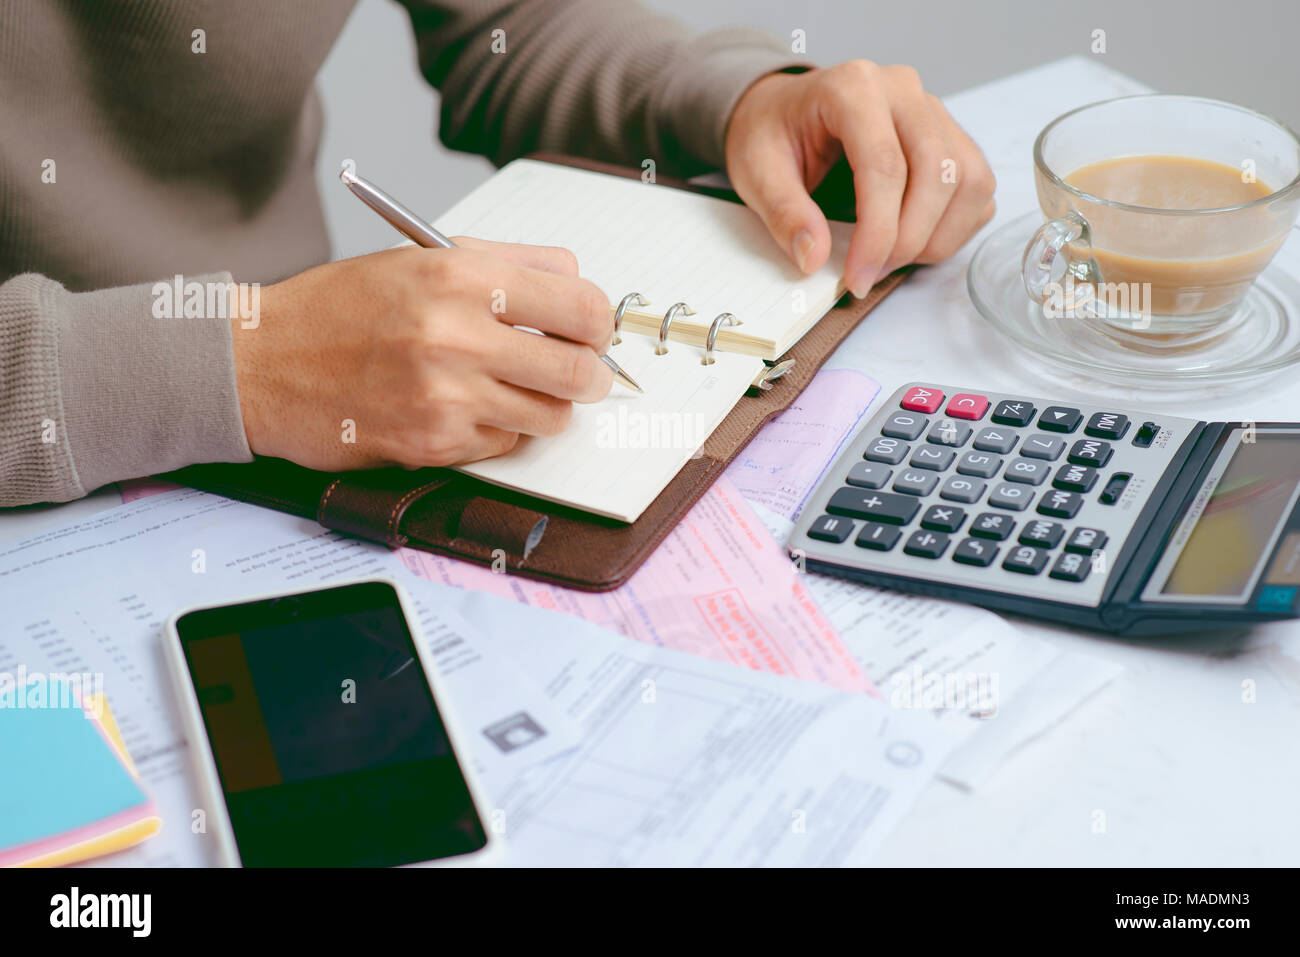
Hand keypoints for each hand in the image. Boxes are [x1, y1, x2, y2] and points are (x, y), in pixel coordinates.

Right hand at [232, 238, 613, 471]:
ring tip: (512, 386)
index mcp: (461, 276)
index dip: (598, 323)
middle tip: (577, 370)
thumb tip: (577, 280)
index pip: (582, 306)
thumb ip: (509, 261)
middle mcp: (458, 336)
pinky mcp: (434, 444)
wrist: (261, 364)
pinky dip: (496, 429)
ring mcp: (447, 397)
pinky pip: (504, 443)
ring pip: (552, 416)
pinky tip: (462, 407)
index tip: (591, 329)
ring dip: (544, 405)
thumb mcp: (420, 257)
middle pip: (581, 371)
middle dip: (589, 373)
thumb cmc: (340, 307)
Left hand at [725, 62, 996, 295]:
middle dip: (908, 238)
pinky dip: (954, 227)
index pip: (885, 164)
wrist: (784, 112)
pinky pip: (976, 188)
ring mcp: (933, 112)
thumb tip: (814, 257)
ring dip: (937, 236)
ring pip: (968, 179)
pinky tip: (914, 242)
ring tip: (891, 261)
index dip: (878, 232)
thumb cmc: (772, 134)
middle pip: (936, 171)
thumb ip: (784, 213)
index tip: (857, 277)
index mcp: (853, 88)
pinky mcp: (951, 137)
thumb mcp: (755, 171)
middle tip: (870, 275)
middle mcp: (903, 91)